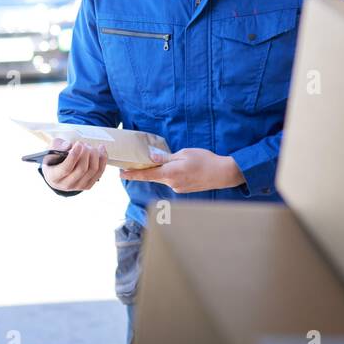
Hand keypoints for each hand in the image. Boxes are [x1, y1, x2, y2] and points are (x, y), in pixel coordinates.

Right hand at [41, 137, 106, 192]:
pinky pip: (100, 171)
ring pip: (93, 169)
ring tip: (88, 146)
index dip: (74, 155)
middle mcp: (66, 184)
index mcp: (54, 176)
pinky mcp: (88, 185)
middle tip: (83, 144)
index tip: (78, 144)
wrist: (57, 172)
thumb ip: (57, 146)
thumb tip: (69, 145)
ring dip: (94, 154)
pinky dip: (103, 158)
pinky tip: (101, 149)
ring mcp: (78, 187)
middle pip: (82, 169)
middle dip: (85, 153)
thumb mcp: (51, 150)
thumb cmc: (54, 159)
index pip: (66, 168)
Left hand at [120, 147, 244, 192]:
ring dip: (161, 171)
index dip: (132, 174)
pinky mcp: (183, 189)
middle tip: (135, 164)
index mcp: (170, 173)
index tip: (121, 174)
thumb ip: (166, 157)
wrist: (222, 174)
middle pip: (153, 176)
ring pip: (163, 178)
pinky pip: (171, 181)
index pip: (146, 174)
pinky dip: (170, 174)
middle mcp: (172, 183)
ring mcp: (178, 188)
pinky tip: (180, 168)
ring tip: (169, 161)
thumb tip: (151, 157)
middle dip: (145, 171)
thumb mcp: (184, 154)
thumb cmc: (205, 160)